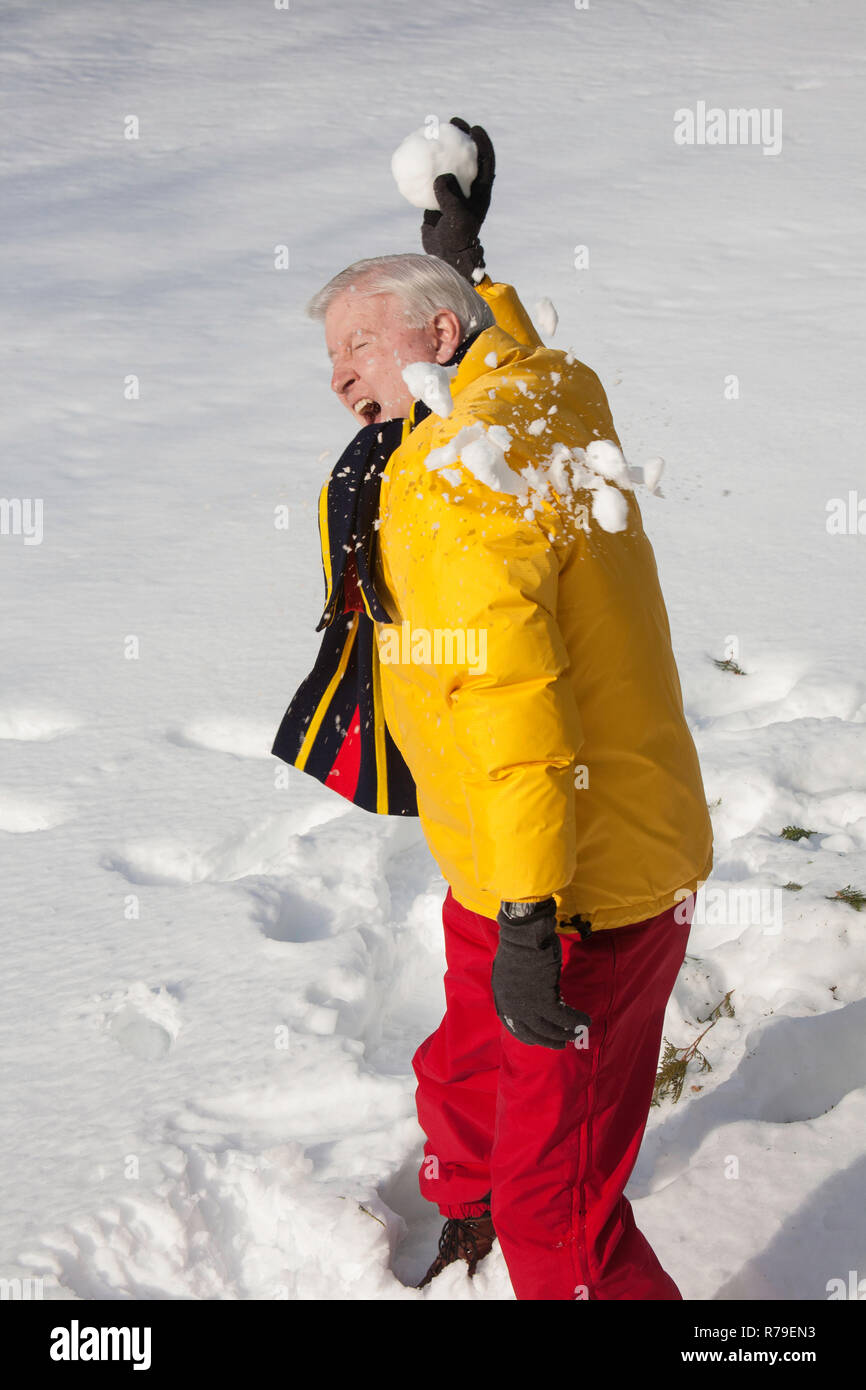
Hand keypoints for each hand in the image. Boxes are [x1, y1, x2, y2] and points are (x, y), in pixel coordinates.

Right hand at [421, 116, 495, 282]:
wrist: (445, 256)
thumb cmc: (456, 239)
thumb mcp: (457, 218)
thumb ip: (451, 197)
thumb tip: (442, 176)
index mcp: (481, 192)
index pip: (485, 161)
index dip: (482, 142)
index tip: (473, 127)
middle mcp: (469, 189)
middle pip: (468, 156)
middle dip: (462, 137)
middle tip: (452, 122)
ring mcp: (453, 193)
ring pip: (450, 164)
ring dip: (443, 147)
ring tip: (433, 132)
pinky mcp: (438, 198)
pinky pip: (433, 176)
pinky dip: (427, 165)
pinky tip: (417, 155)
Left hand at [492, 899, 591, 1048]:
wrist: (524, 934)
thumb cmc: (520, 945)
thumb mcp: (512, 971)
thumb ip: (519, 988)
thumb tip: (537, 998)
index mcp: (502, 997)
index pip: (513, 1025)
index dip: (528, 1035)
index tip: (538, 1040)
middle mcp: (511, 1005)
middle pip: (531, 1031)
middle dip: (547, 1040)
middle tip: (561, 1044)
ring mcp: (526, 1003)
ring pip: (547, 1028)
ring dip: (564, 1033)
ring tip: (576, 1033)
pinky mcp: (543, 999)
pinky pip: (562, 1017)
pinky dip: (575, 1021)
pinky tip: (585, 1021)